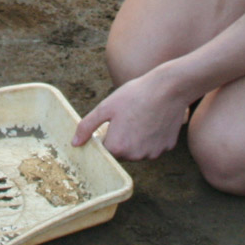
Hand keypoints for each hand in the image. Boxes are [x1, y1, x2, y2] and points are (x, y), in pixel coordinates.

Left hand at [73, 68, 191, 161]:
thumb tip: (75, 144)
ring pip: (139, 150)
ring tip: (141, 116)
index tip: (113, 122)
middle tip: (127, 116)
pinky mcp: (167, 147)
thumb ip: (87, 127)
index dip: (106, 135)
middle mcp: (136, 156)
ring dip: (137, 139)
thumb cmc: (135, 95)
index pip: (105, 149)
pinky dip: (152, 137)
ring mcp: (153, 153)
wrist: (169, 87)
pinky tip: (154, 119)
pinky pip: (154, 146)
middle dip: (121, 138)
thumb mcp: (106, 107)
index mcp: (118, 147)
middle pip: (122, 152)